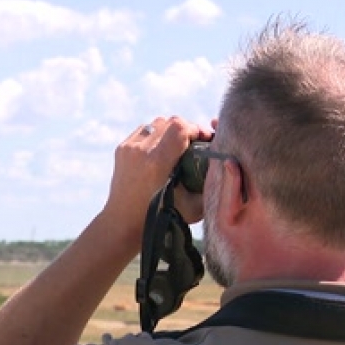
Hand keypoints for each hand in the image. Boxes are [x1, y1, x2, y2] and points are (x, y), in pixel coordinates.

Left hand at [105, 117, 212, 235]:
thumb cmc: (163, 218)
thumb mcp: (194, 207)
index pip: (180, 127)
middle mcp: (141, 151)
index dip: (196, 129)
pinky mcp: (121, 149)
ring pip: (157, 123)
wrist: (125, 223)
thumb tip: (222, 163)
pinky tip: (162, 149)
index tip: (205, 139)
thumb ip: (209, 183)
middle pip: (169, 121)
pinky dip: (156, 135)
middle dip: (185, 128)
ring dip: (170, 130)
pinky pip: (144, 130)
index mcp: (157, 163)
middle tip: (195, 142)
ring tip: (178, 145)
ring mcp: (129, 148)